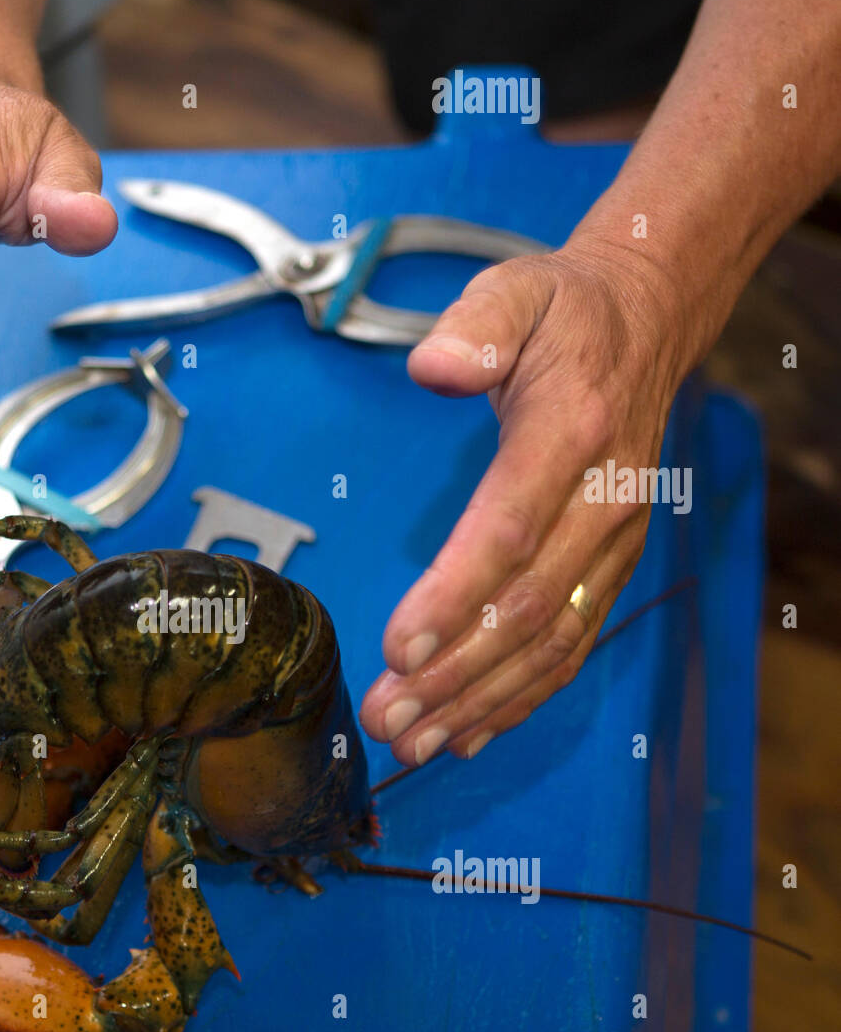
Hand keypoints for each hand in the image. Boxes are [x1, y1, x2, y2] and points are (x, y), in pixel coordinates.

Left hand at [360, 238, 689, 767]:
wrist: (646, 325)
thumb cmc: (566, 314)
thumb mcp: (518, 289)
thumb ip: (478, 325)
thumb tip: (435, 366)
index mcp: (571, 434)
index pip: (509, 529)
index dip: (455, 595)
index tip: (399, 647)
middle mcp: (603, 501)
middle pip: (525, 606)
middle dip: (453, 674)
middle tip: (385, 716)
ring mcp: (613, 543)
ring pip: (549, 642)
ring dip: (480, 702)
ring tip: (413, 742)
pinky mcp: (611, 566)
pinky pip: (571, 644)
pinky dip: (523, 697)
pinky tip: (471, 733)